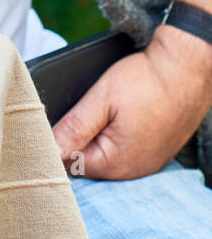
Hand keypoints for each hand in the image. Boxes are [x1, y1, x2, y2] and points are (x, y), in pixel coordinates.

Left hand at [52, 24, 211, 179]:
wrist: (188, 67)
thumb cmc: (147, 80)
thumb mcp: (102, 98)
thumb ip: (74, 126)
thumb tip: (48, 149)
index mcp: (116, 163)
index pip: (68, 164)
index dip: (56, 141)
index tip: (51, 120)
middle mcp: (133, 171)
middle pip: (87, 161)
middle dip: (76, 138)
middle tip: (79, 109)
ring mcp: (147, 162)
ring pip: (106, 154)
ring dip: (96, 135)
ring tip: (99, 109)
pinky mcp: (155, 151)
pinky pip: (124, 148)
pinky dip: (114, 134)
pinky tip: (115, 115)